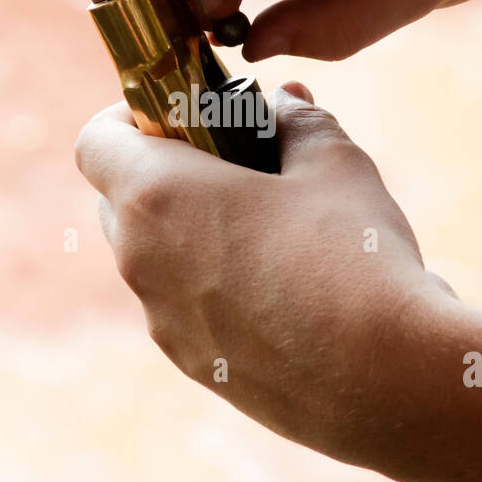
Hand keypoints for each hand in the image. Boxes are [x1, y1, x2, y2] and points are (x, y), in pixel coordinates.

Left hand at [76, 83, 443, 467]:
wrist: (387, 378)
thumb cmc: (352, 257)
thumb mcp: (335, 164)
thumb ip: (300, 122)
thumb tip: (288, 104)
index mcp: (157, 197)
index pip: (95, 141)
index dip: (130, 117)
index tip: (183, 115)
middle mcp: (141, 262)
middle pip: (116, 201)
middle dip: (161, 174)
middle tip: (230, 164)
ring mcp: (163, 322)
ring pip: (150, 260)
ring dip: (188, 234)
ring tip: (267, 228)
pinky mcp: (193, 366)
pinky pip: (184, 310)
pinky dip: (212, 288)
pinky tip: (283, 288)